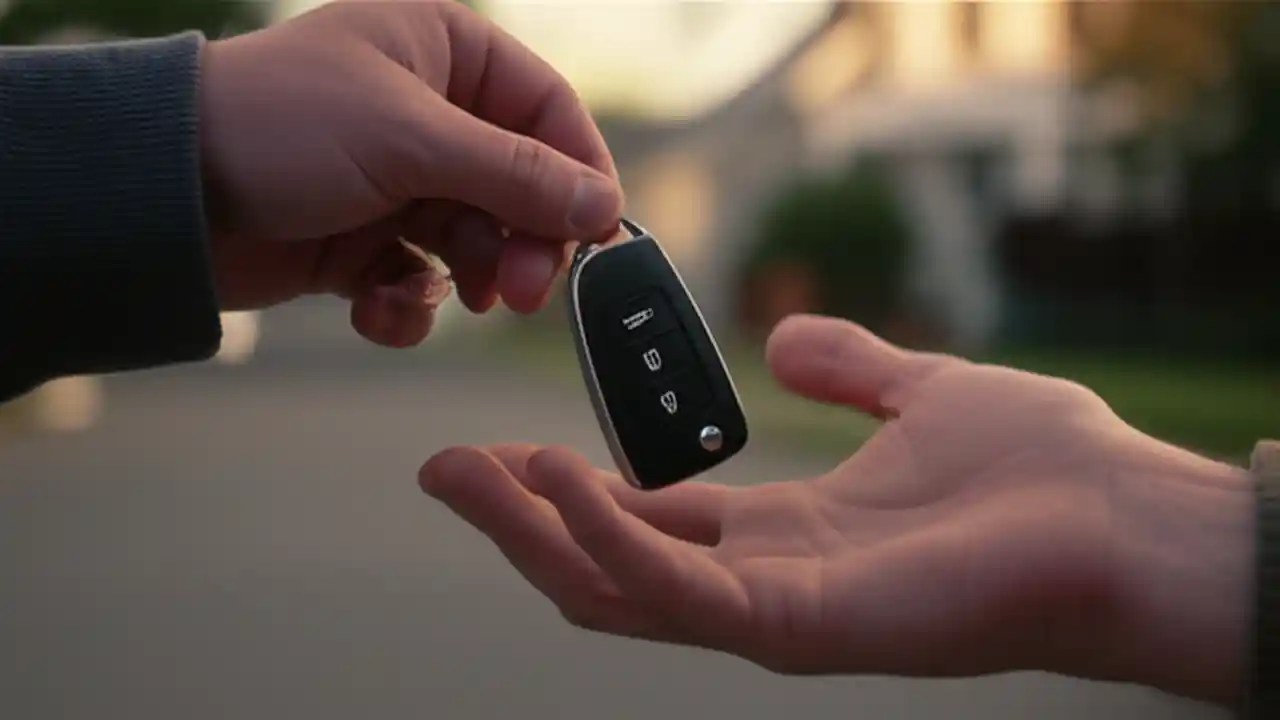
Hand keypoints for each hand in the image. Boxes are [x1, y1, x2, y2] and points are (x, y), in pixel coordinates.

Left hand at [199, 0, 622, 345]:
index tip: (598, 236)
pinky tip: (380, 305)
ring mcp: (394, 177)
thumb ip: (516, 176)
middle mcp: (426, 110)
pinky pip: (419, 275)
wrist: (159, 195)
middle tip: (522, 291)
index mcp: (443, 50)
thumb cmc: (278, 127)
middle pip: (520, 185)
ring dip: (469, 276)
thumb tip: (604, 208)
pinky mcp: (361, 237)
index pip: (547, 110)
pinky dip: (409, 301)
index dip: (580, 174)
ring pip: (474, 239)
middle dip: (521, 242)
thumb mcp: (410, 139)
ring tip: (450, 294)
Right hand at [420, 314, 1253, 704]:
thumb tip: (787, 339)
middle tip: (441, 468)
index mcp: (785, 534)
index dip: (567, 488)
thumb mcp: (920, 395)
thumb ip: (848, 370)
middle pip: (608, 562)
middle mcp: (766, 583)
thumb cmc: (1039, 469)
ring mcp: (778, 613)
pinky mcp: (803, 624)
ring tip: (467, 471)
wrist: (1123, 517)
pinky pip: (679, 590)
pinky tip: (558, 480)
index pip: (647, 520)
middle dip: (519, 521)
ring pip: (619, 587)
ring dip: (534, 531)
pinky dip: (610, 536)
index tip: (499, 444)